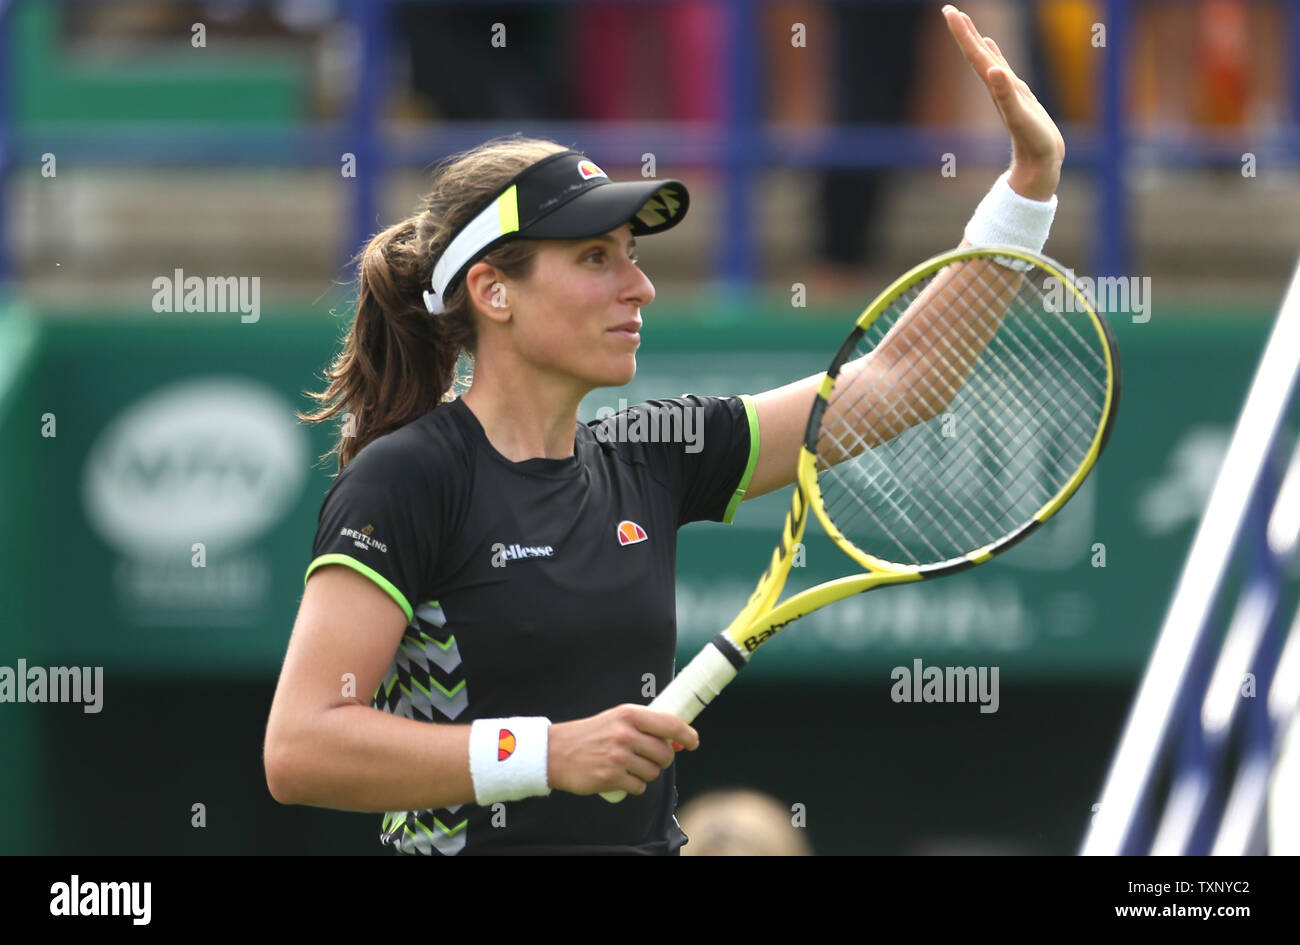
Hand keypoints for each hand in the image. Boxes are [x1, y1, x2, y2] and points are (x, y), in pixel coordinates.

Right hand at [547, 704, 699, 797]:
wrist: (555, 752)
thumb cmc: (590, 735)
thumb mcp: (616, 720)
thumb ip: (645, 726)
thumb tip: (678, 740)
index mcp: (629, 715)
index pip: (670, 724)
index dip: (687, 734)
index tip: (693, 742)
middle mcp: (625, 734)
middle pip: (665, 753)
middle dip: (662, 759)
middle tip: (648, 758)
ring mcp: (618, 756)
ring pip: (653, 772)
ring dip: (646, 774)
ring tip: (629, 767)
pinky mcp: (611, 777)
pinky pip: (639, 787)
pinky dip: (633, 786)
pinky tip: (620, 778)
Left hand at [943, 4, 1064, 199]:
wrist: (1040, 165)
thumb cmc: (1033, 143)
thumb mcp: (1020, 117)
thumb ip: (1006, 94)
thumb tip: (993, 70)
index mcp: (995, 87)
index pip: (975, 55)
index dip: (963, 33)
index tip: (949, 12)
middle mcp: (997, 87)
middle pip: (976, 54)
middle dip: (963, 31)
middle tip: (949, 10)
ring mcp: (1006, 91)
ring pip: (987, 60)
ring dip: (975, 41)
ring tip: (966, 23)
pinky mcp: (1017, 97)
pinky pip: (1002, 71)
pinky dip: (995, 56)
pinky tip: (991, 50)